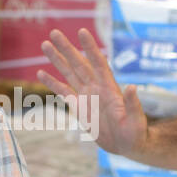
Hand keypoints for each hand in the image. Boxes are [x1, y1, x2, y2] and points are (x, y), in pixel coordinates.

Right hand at [39, 28, 147, 154]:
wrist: (126, 145)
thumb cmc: (135, 133)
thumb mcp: (136, 120)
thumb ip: (133, 104)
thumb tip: (132, 87)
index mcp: (109, 88)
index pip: (98, 63)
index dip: (90, 48)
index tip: (82, 31)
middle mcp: (96, 87)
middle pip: (79, 64)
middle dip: (67, 48)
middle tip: (54, 32)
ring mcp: (87, 95)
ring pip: (69, 73)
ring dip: (57, 59)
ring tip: (45, 44)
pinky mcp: (79, 106)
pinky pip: (63, 92)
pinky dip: (52, 82)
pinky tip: (41, 73)